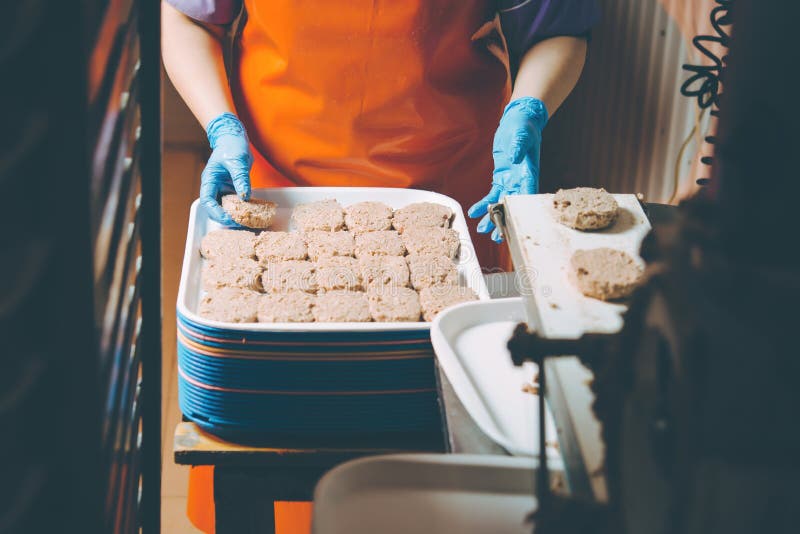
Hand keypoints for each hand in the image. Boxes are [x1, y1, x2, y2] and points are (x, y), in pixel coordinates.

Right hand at [200, 112, 252, 225]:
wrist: (235, 138)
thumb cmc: (231, 146)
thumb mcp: (237, 161)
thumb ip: (240, 178)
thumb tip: (245, 196)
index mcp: (210, 180)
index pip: (207, 201)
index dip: (216, 212)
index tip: (229, 218)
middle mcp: (215, 187)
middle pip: (215, 208)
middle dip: (225, 218)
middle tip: (240, 223)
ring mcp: (224, 189)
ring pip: (226, 208)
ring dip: (234, 215)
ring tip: (246, 221)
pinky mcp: (233, 189)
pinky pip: (236, 203)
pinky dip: (242, 209)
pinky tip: (251, 213)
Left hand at [468, 97, 547, 241]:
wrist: (519, 120)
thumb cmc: (524, 126)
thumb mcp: (521, 134)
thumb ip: (519, 146)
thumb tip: (515, 156)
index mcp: (529, 172)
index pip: (525, 194)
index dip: (519, 208)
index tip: (512, 222)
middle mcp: (522, 179)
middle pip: (513, 204)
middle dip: (504, 220)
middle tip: (496, 236)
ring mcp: (511, 180)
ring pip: (501, 203)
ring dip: (492, 217)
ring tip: (483, 230)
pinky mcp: (502, 177)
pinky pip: (492, 194)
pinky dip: (483, 204)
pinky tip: (474, 212)